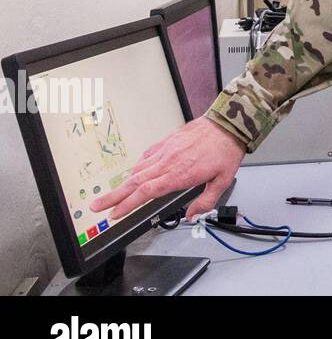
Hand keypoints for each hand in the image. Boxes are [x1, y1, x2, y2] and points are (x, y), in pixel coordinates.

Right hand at [91, 117, 245, 220]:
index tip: (114, 214)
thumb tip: (192, 215)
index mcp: (179, 174)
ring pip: (138, 169)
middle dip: (113, 196)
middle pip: (134, 182)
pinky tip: (135, 172)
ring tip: (111, 194)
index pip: (146, 193)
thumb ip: (206, 201)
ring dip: (123, 183)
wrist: (228, 123)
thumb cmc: (226, 150)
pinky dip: (138, 166)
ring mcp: (166, 150)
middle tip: (97, 207)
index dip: (127, 205)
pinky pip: (147, 155)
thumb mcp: (223, 181)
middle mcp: (168, 163)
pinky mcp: (167, 141)